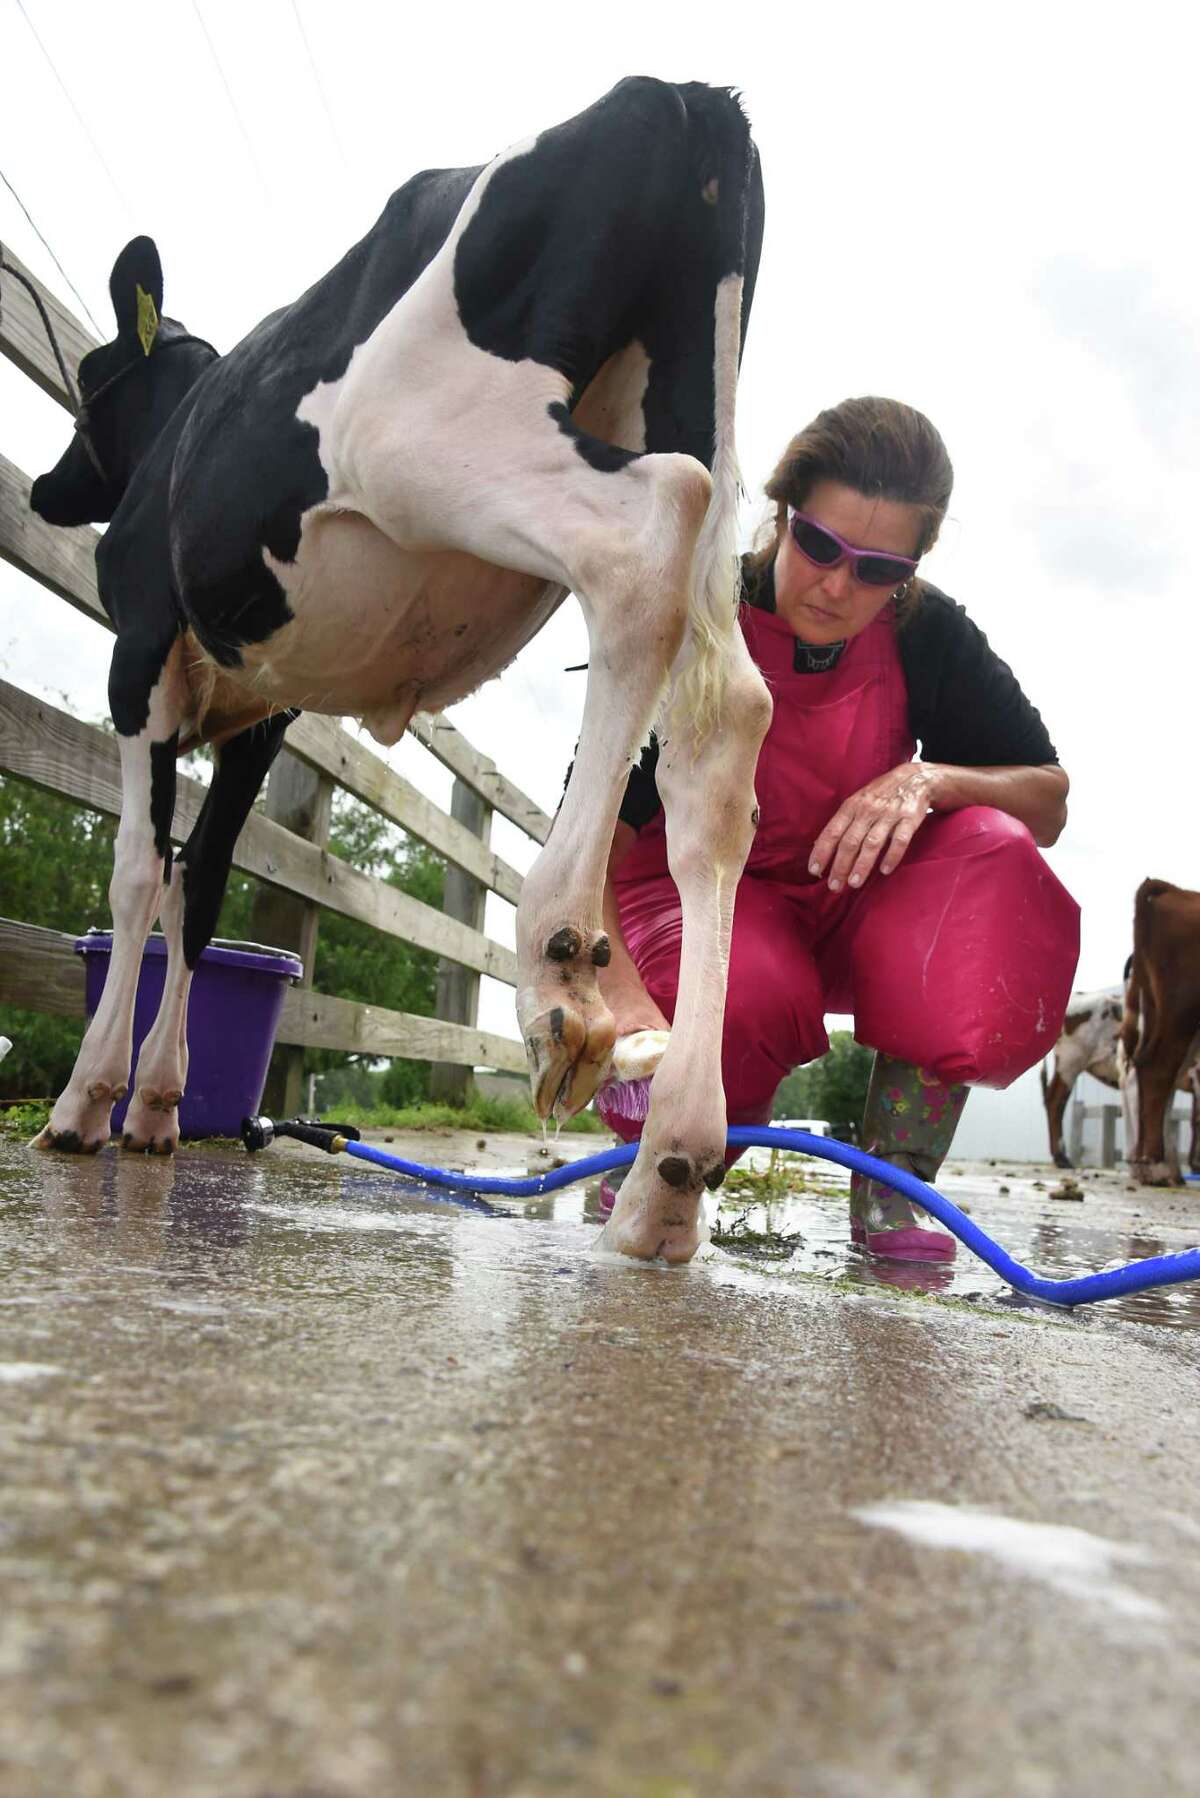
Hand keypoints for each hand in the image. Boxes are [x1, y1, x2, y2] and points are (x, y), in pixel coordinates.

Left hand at [809, 763, 942, 890]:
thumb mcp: (857, 802)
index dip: (822, 852)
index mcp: (852, 806)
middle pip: (850, 841)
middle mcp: (868, 810)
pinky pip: (900, 840)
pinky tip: (885, 871)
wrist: (915, 778)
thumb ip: (842, 823)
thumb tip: (819, 846)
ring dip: (862, 865)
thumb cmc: (880, 795)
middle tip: (834, 886)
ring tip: (853, 884)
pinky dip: (892, 856)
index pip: (832, 832)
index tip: (814, 870)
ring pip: (872, 843)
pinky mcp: (909, 818)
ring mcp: (889, 814)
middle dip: (840, 866)